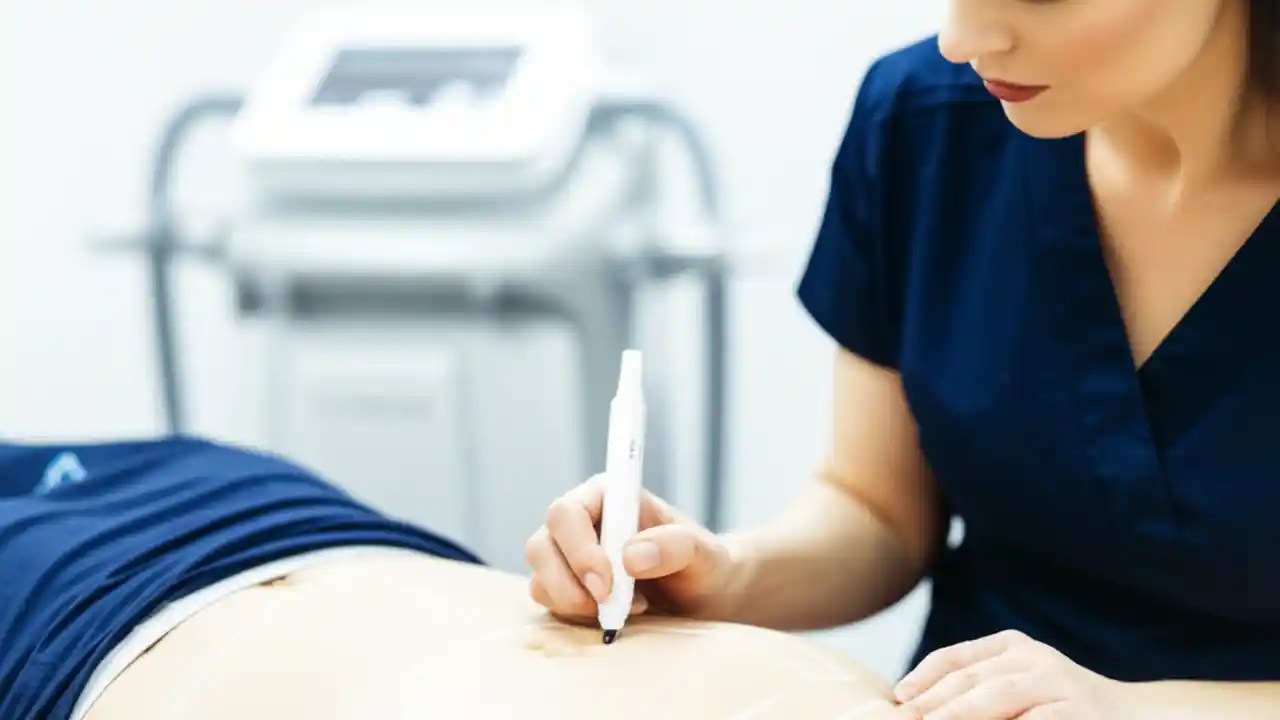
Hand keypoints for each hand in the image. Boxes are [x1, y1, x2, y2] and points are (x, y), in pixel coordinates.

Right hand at [524, 473, 735, 623]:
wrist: (704, 597)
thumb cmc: (702, 565)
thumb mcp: (702, 553)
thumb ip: (674, 546)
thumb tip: (630, 557)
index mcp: (607, 497)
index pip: (567, 513)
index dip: (578, 548)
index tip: (606, 583)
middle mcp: (581, 523)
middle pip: (541, 547)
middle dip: (568, 583)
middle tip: (609, 606)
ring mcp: (568, 557)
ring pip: (540, 579)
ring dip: (574, 603)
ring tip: (625, 610)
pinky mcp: (567, 589)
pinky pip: (550, 604)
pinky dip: (576, 616)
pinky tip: (616, 616)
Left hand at [892, 630, 1135, 718]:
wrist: (1134, 716)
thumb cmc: (1060, 706)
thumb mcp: (1019, 688)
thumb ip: (979, 689)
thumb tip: (916, 707)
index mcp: (1012, 646)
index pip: (957, 659)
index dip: (924, 678)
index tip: (898, 698)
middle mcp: (1034, 659)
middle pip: (971, 682)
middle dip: (933, 705)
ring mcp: (1058, 684)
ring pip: (996, 699)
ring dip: (959, 716)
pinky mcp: (1079, 711)